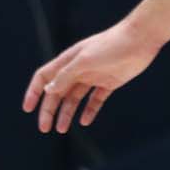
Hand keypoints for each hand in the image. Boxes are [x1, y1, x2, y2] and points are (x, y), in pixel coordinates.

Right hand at [22, 22, 162, 133]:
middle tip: (45, 128)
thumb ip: (66, 75)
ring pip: (74, 98)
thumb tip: (48, 90)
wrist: (141, 39)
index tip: (28, 109)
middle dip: (49, 110)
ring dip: (66, 114)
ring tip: (62, 130)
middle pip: (57, 92)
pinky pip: (95, 100)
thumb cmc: (112, 45)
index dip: (34, 92)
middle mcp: (78, 69)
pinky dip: (89, 111)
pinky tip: (85, 121)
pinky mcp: (109, 82)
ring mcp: (94, 76)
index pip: (44, 77)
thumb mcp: (85, 60)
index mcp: (68, 61)